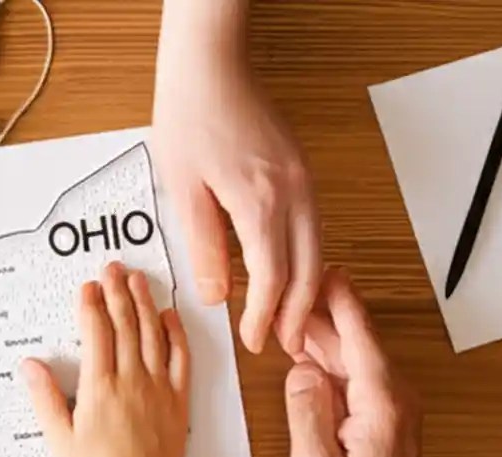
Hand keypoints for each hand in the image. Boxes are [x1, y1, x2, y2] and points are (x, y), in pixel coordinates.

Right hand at [21, 262, 191, 456]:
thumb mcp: (59, 440)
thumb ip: (45, 398)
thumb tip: (30, 364)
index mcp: (99, 388)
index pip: (96, 332)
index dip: (91, 304)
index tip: (87, 285)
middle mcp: (132, 381)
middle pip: (125, 324)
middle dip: (118, 292)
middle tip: (113, 267)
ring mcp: (159, 389)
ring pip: (153, 334)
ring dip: (145, 303)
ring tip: (138, 279)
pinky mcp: (178, 402)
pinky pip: (181, 359)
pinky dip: (176, 334)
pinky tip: (169, 316)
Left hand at [152, 4, 320, 355]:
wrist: (210, 67)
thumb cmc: (191, 116)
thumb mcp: (183, 190)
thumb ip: (204, 246)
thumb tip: (218, 294)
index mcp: (261, 202)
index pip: (272, 278)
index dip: (265, 316)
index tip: (255, 339)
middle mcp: (293, 192)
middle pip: (308, 270)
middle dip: (299, 313)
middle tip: (285, 343)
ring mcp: (303, 180)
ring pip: (318, 248)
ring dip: (307, 288)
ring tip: (292, 318)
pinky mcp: (300, 170)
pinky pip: (313, 225)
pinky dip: (307, 257)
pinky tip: (292, 271)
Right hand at [284, 269, 421, 456]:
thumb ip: (307, 413)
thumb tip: (301, 370)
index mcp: (380, 406)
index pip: (360, 337)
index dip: (340, 301)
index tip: (323, 270)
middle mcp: (394, 401)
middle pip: (357, 341)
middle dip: (321, 316)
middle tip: (283, 296)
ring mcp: (393, 410)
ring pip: (356, 358)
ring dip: (323, 340)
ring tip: (285, 322)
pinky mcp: (385, 420)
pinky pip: (357, 378)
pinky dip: (331, 363)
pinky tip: (306, 360)